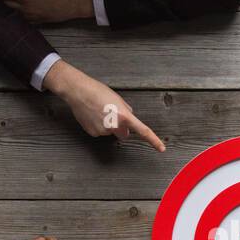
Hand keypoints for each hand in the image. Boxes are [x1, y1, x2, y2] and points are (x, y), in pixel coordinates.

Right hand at [44, 61, 164, 150]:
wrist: (78, 91)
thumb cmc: (97, 91)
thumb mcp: (117, 99)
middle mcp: (114, 126)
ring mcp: (103, 131)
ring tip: (99, 112)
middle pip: (124, 135)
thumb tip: (129, 118)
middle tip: (112, 116)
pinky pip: (100, 132)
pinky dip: (98, 126)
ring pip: (111, 133)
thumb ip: (126, 110)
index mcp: (123, 115)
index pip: (142, 130)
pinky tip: (92, 116)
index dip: (153, 140)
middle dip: (122, 129)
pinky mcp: (93, 133)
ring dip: (108, 125)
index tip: (161, 148)